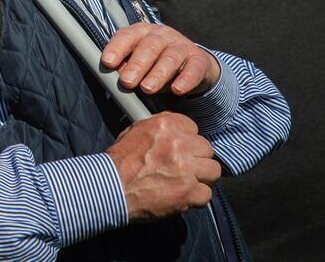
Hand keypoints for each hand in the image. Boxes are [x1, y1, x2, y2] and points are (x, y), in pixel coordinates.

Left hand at [102, 22, 220, 96]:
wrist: (192, 62)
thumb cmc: (156, 61)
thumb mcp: (138, 62)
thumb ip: (125, 66)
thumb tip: (114, 75)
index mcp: (141, 32)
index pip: (126, 36)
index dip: (116, 48)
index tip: (107, 62)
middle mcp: (161, 35)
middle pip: (148, 47)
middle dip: (136, 65)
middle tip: (126, 82)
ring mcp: (181, 45)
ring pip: (170, 58)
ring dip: (158, 74)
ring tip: (147, 89)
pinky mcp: (199, 59)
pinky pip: (193, 68)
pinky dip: (186, 79)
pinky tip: (178, 90)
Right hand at [106, 112, 220, 220]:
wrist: (111, 187)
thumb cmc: (118, 161)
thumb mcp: (134, 131)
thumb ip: (158, 126)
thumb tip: (173, 128)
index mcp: (165, 126)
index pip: (193, 128)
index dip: (187, 140)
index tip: (181, 148)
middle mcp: (179, 145)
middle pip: (206, 149)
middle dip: (197, 158)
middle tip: (184, 166)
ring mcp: (186, 169)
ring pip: (213, 170)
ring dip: (202, 177)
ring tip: (187, 181)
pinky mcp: (189, 192)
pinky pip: (207, 194)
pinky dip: (196, 197)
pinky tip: (183, 196)